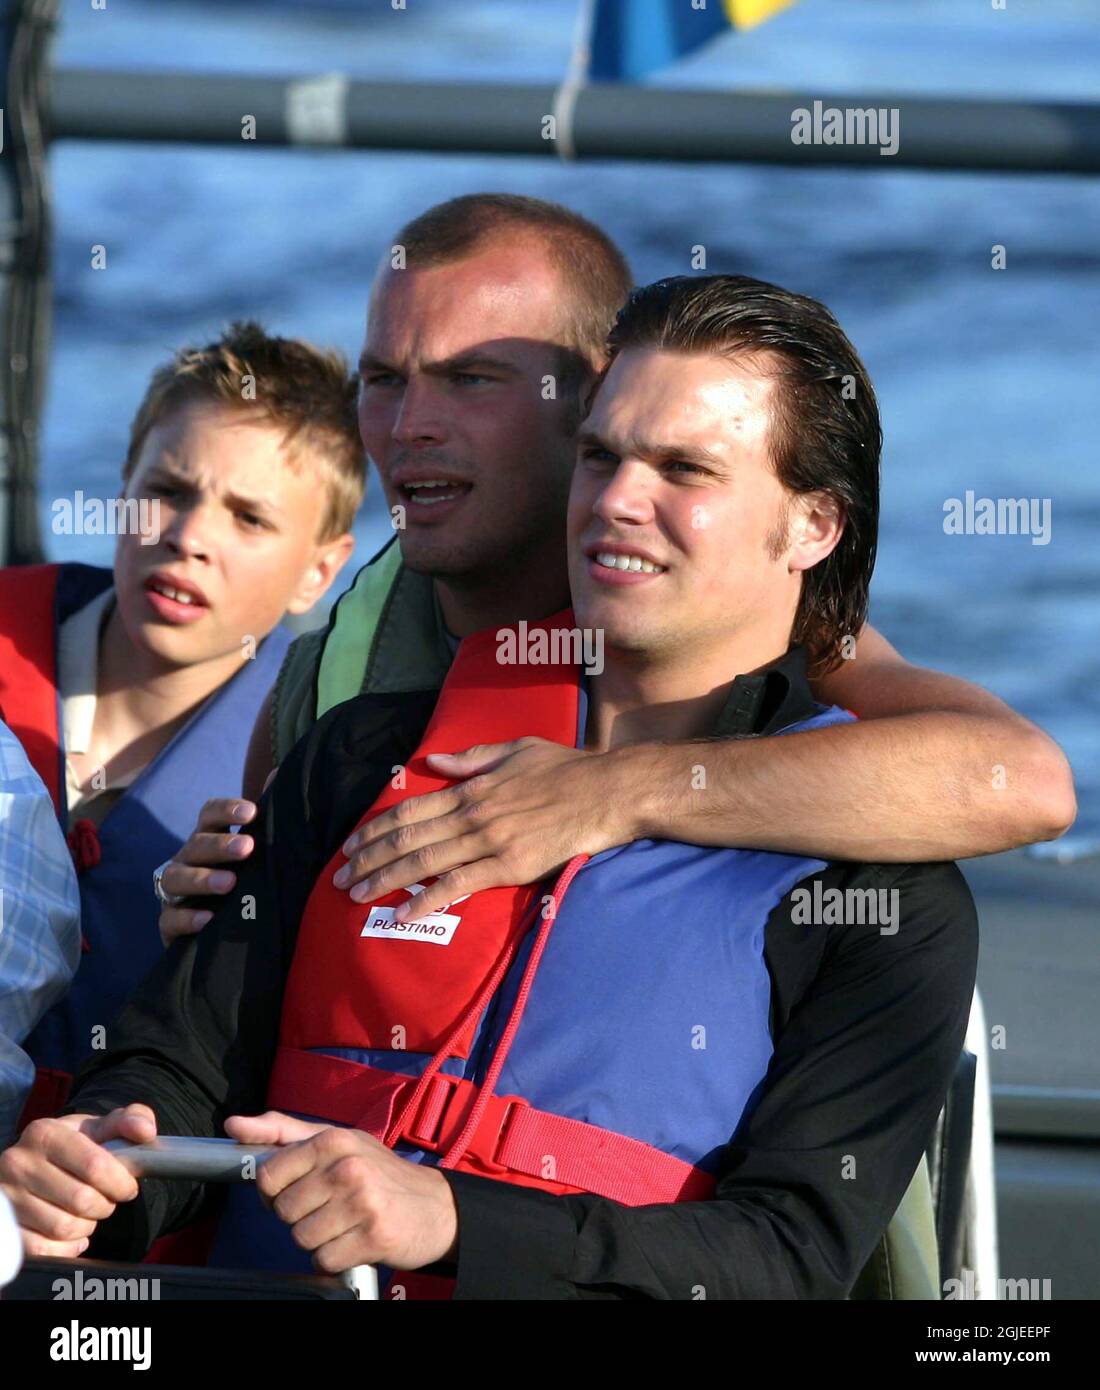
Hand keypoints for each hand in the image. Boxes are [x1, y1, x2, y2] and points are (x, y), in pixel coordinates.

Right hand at [0, 1104, 156, 1257]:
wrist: (38, 1163)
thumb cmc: (75, 1145)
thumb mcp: (99, 1127)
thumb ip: (130, 1120)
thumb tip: (146, 1131)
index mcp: (45, 1133)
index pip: (94, 1165)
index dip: (120, 1182)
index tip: (127, 1187)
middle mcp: (19, 1163)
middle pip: (81, 1200)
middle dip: (105, 1205)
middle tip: (106, 1200)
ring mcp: (8, 1197)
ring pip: (63, 1227)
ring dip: (87, 1226)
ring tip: (87, 1213)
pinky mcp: (5, 1226)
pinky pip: (43, 1249)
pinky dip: (66, 1247)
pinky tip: (72, 1234)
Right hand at [158, 797, 257, 946]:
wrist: (224, 931)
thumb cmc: (242, 881)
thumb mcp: (256, 854)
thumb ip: (267, 819)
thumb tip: (278, 774)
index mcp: (209, 839)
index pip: (210, 815)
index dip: (227, 810)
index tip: (252, 812)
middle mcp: (188, 860)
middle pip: (196, 844)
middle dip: (219, 845)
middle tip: (247, 848)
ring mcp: (174, 892)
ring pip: (176, 878)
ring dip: (202, 878)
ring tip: (229, 884)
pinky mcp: (169, 924)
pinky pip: (169, 919)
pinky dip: (187, 918)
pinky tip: (209, 919)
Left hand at [225, 1112, 458, 1272]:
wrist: (436, 1206)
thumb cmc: (377, 1172)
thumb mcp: (335, 1140)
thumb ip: (281, 1131)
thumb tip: (233, 1126)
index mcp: (332, 1139)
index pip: (269, 1176)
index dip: (275, 1192)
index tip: (298, 1190)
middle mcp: (347, 1167)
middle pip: (283, 1211)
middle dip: (300, 1216)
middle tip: (329, 1206)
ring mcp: (362, 1202)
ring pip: (301, 1238)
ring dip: (318, 1238)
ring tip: (344, 1222)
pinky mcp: (373, 1237)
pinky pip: (324, 1259)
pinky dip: (335, 1257)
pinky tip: (355, 1240)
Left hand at [333, 737, 635, 919]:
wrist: (607, 793)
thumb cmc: (565, 769)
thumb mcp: (515, 750)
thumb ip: (470, 759)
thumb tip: (430, 763)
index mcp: (470, 787)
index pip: (409, 809)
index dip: (375, 828)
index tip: (351, 844)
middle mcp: (471, 814)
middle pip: (407, 838)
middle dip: (369, 858)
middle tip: (340, 876)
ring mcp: (488, 841)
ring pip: (424, 862)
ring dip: (386, 879)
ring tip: (357, 893)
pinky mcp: (508, 867)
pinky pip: (459, 885)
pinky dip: (428, 899)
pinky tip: (403, 912)